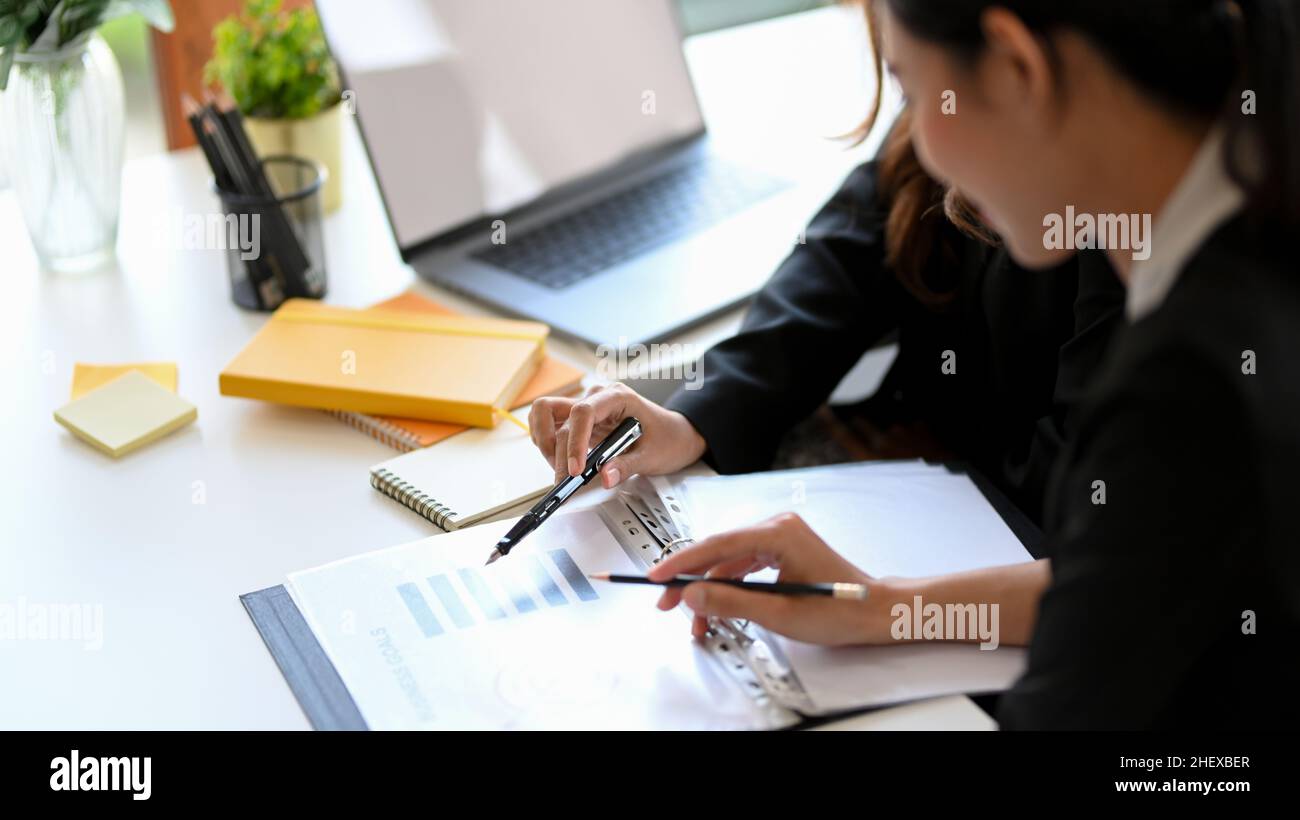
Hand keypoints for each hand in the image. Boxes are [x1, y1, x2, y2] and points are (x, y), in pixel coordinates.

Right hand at [528, 382, 706, 486]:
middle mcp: (598, 398)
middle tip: (564, 477)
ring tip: (560, 470)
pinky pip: (552, 424)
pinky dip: (547, 442)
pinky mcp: (582, 422)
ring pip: (547, 415)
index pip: (583, 412)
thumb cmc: (668, 437)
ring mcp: (587, 408)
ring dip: (545, 443)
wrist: (675, 435)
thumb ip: (627, 466)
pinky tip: (558, 461)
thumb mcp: (652, 456)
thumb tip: (604, 477)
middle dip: (555, 449)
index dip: (575, 442)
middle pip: (557, 413)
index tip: (576, 469)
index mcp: (617, 397)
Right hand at [649, 513, 896, 645]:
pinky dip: (726, 586)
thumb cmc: (839, 610)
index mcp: (778, 532)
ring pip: (728, 560)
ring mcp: (779, 537)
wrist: (874, 611)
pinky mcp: (780, 550)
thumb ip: (730, 602)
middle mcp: (777, 527)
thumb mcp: (778, 613)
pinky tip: (714, 608)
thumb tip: (691, 595)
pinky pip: (742, 565)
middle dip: (690, 579)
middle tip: (665, 601)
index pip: (717, 544)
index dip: (682, 562)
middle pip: (718, 550)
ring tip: (691, 617)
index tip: (657, 576)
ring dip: (707, 587)